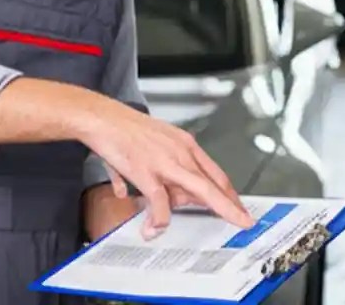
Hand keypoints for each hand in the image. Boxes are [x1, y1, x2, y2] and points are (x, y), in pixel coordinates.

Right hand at [78, 100, 254, 238]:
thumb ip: (162, 173)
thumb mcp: (155, 146)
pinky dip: (160, 218)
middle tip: (242, 220)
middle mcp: (180, 152)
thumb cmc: (125, 130)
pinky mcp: (146, 171)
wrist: (102, 118)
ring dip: (215, 210)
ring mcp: (165, 162)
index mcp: (184, 144)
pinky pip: (160, 201)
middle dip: (231, 205)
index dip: (229, 193)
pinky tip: (155, 227)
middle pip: (214, 184)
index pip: (215, 173)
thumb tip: (160, 198)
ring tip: (217, 223)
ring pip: (200, 191)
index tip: (238, 206)